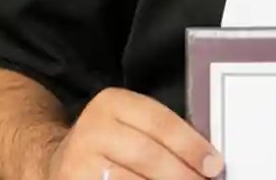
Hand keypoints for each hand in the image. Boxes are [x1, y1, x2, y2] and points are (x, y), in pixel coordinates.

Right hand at [45, 87, 223, 179]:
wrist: (60, 161)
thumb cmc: (113, 143)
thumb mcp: (134, 124)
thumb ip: (166, 134)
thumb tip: (208, 160)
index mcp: (112, 103)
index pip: (160, 122)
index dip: (191, 146)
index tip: (215, 165)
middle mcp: (92, 129)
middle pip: (147, 155)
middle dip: (182, 174)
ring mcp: (78, 162)